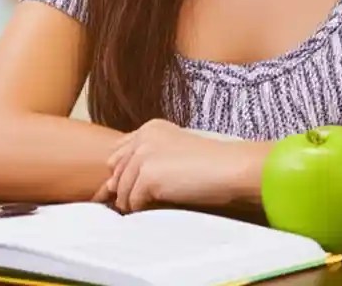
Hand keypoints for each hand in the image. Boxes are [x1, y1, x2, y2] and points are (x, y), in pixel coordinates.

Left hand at [92, 119, 253, 212]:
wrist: (231, 168)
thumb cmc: (211, 165)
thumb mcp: (174, 153)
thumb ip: (146, 161)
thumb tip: (110, 186)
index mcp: (149, 129)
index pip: (119, 153)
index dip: (119, 173)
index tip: (119, 188)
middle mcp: (142, 138)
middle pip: (116, 170)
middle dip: (121, 189)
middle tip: (128, 204)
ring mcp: (143, 155)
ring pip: (122, 189)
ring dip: (131, 203)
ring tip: (142, 211)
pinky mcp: (148, 175)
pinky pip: (133, 201)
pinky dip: (139, 210)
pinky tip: (150, 212)